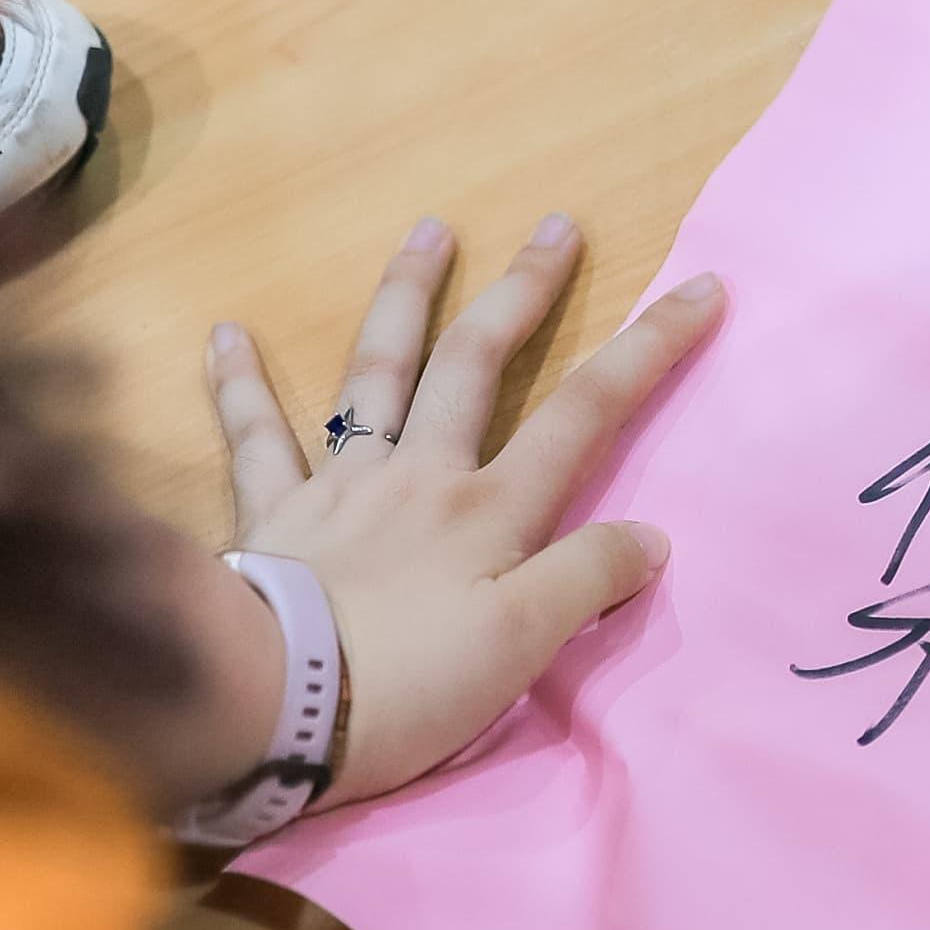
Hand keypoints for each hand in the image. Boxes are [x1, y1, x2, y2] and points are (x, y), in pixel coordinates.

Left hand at [201, 214, 719, 804]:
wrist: (270, 703)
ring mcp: (340, 487)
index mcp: (491, 510)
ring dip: (408, 297)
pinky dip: (239, 385)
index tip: (703, 286)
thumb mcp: (522, 645)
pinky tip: (226, 334)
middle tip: (554, 226)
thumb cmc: (406, 683)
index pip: (586, 414)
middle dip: (523, 292)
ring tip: (430, 231)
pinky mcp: (270, 517)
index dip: (648, 347)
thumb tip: (651, 532)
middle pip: (476, 364)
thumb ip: (588, 578)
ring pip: (377, 373)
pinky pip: (254, 439)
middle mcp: (421, 475)